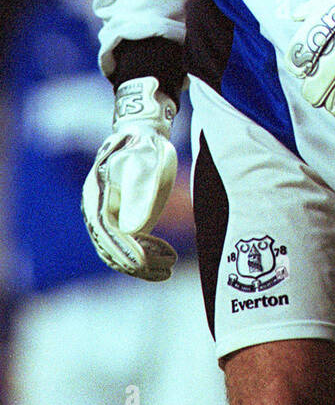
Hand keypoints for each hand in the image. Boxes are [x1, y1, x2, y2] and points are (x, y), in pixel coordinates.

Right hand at [82, 76, 178, 280]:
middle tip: (163, 270)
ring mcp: (107, 215)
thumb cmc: (145, 145)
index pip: (105, 229)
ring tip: (168, 270)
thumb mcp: (145, 161)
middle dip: (135, 263)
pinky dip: (144, 255)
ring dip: (141, 265)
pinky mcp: (119, 220)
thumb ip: (140, 190)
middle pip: (109, 246)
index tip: (143, 262)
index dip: (123, 248)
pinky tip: (166, 258)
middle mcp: (96, 207)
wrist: (142, 134)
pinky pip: (127, 245)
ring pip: (117, 250)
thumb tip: (133, 228)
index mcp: (97, 192)